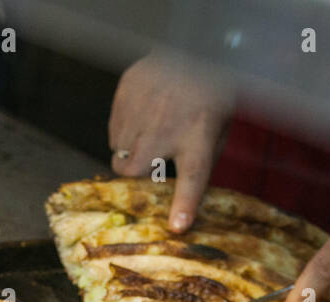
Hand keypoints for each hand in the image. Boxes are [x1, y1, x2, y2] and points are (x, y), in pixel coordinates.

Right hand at [109, 53, 234, 231]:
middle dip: (132, 178)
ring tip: (147, 137)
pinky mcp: (125, 94)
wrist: (193, 47)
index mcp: (199, 136)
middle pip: (134, 169)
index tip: (176, 227)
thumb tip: (181, 198)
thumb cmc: (208, 95)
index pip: (192, 176)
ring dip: (128, 155)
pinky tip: (141, 119)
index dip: (183, 204)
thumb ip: (200, 162)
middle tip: (143, 172)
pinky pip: (113, 131)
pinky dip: (123, 134)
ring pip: (118, 152)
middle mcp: (167, 125)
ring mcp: (142, 109)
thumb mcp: (216, 130)